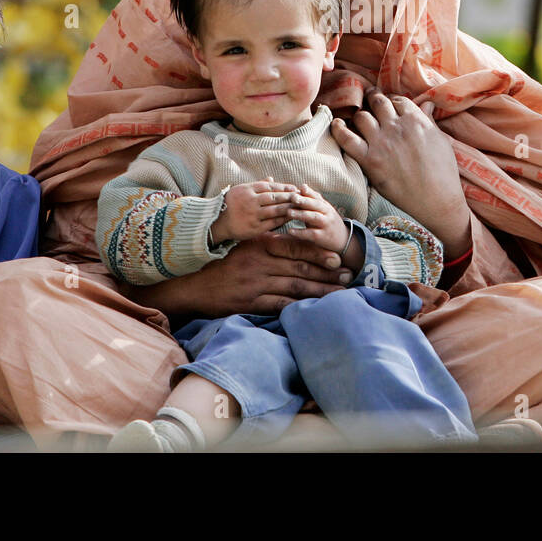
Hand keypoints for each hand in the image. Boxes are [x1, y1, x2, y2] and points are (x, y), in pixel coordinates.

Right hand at [175, 234, 354, 317]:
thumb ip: (269, 237)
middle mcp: (259, 263)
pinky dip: (299, 307)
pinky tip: (314, 310)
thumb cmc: (224, 264)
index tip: (336, 257)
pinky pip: (280, 305)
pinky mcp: (251, 303)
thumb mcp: (245, 244)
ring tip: (339, 293)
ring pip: (294, 286)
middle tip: (346, 275)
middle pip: (299, 267)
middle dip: (326, 272)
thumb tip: (296, 230)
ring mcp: (255, 284)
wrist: (195, 287)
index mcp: (259, 244)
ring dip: (320, 290)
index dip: (318, 252)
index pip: (294, 246)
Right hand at [211, 178, 299, 243]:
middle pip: (274, 197)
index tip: (294, 188)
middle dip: (289, 196)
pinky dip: (282, 219)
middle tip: (301, 196)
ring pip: (275, 210)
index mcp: (247, 190)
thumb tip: (271, 178)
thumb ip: (257, 185)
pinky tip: (290, 217)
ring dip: (288, 207)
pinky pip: (272, 222)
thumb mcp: (241, 190)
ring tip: (298, 206)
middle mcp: (250, 201)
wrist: (218, 222)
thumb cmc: (232, 204)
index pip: (270, 187)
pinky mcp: (254, 227)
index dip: (283, 187)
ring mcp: (252, 215)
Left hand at [282, 185, 363, 269]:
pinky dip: (301, 232)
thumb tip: (302, 185)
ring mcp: (325, 225)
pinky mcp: (322, 238)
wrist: (344, 240)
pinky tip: (290, 231)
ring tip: (288, 212)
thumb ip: (313, 199)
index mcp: (326, 206)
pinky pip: (311, 234)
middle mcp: (327, 214)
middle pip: (316, 205)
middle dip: (304, 201)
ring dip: (301, 214)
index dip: (307, 192)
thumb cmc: (328, 222)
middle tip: (292, 198)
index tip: (297, 189)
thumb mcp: (323, 210)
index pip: (316, 197)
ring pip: (314, 218)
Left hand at [331, 91, 470, 257]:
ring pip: (361, 117)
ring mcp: (381, 143)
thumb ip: (429, 120)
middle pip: (377, 103)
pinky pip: (347, 139)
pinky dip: (339, 129)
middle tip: (368, 99)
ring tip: (358, 119)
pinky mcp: (369, 160)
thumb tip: (426, 103)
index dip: (391, 100)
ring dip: (359, 115)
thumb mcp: (441, 140)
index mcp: (415, 120)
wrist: (436, 201)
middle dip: (372, 99)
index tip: (388, 104)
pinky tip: (337, 124)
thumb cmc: (443, 172)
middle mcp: (396, 127)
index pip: (397, 100)